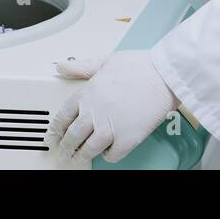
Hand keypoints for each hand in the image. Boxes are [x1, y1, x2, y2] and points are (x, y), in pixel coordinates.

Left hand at [45, 50, 179, 166]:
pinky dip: (107, 156)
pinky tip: (108, 151)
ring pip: (87, 150)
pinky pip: (111, 156)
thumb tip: (62, 66)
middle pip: (72, 137)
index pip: (62, 117)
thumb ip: (82, 67)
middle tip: (65, 151)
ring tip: (81, 158)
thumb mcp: (107, 60)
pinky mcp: (126, 139)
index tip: (54, 136)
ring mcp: (109, 127)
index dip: (55, 130)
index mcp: (87, 93)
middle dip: (66, 147)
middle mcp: (94, 112)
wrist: (165, 75)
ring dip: (82, 156)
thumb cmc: (141, 66)